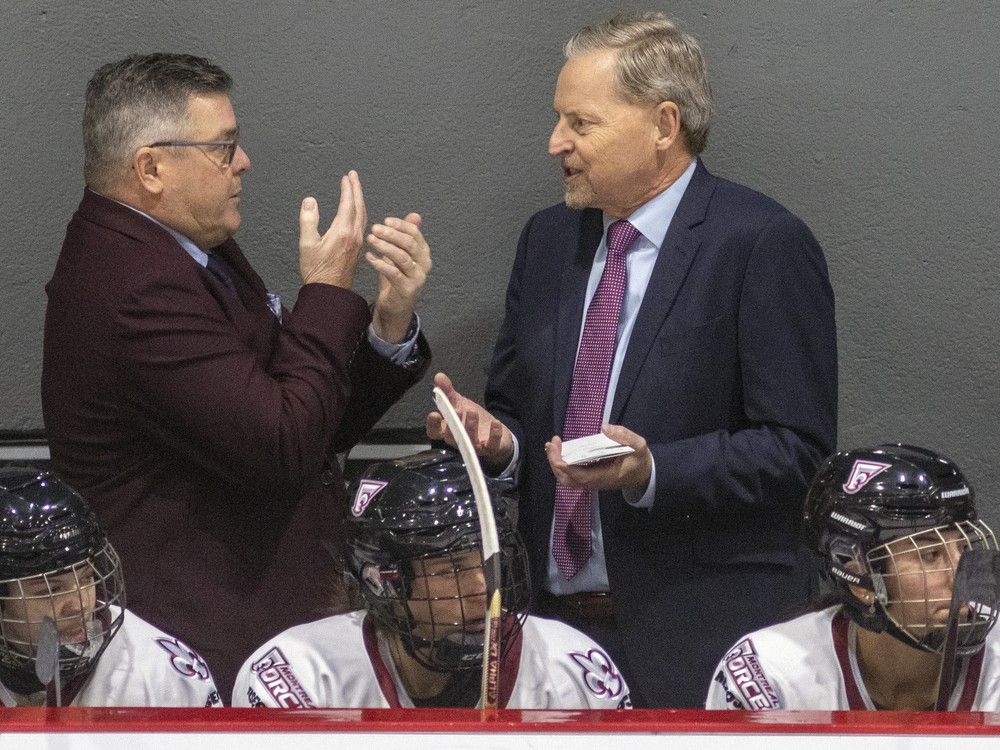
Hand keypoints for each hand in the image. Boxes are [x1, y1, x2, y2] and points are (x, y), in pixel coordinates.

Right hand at [298, 170, 366, 287]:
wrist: (330, 290)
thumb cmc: (317, 270)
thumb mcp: (307, 244)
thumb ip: (308, 220)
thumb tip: (310, 201)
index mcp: (342, 232)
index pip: (348, 204)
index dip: (348, 189)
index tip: (347, 177)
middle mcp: (354, 235)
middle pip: (359, 206)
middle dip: (357, 189)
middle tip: (354, 176)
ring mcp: (358, 241)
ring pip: (363, 215)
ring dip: (360, 199)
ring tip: (355, 189)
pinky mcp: (358, 247)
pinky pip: (362, 224)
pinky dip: (360, 211)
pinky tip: (357, 211)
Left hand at [367, 212, 430, 342]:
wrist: (396, 307)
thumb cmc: (397, 279)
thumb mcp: (402, 254)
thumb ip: (408, 236)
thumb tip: (415, 216)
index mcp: (424, 253)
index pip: (415, 234)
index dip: (400, 225)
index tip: (385, 221)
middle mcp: (424, 265)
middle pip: (409, 243)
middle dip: (391, 234)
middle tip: (375, 228)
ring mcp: (417, 277)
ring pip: (402, 257)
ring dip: (384, 246)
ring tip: (371, 240)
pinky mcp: (408, 289)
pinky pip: (393, 273)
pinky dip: (380, 264)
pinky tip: (369, 257)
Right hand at [425, 372, 513, 471]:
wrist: (495, 430)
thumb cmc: (472, 419)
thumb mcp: (460, 403)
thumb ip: (448, 392)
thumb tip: (439, 376)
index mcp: (447, 431)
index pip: (434, 432)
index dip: (432, 425)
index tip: (434, 414)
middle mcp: (459, 441)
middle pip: (451, 438)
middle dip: (452, 427)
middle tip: (456, 411)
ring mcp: (475, 447)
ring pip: (470, 442)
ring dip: (471, 427)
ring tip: (472, 412)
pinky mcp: (491, 448)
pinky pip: (492, 445)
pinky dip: (494, 435)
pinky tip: (495, 423)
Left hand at [546, 424, 652, 492]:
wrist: (642, 474)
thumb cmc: (639, 460)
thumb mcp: (638, 445)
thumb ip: (624, 436)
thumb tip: (604, 427)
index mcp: (606, 476)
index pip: (581, 476)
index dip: (566, 466)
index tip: (558, 449)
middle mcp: (594, 482)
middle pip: (567, 479)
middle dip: (555, 462)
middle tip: (552, 443)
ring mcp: (590, 482)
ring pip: (566, 479)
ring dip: (556, 463)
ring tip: (552, 445)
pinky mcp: (588, 478)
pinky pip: (570, 475)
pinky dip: (561, 464)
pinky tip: (559, 450)